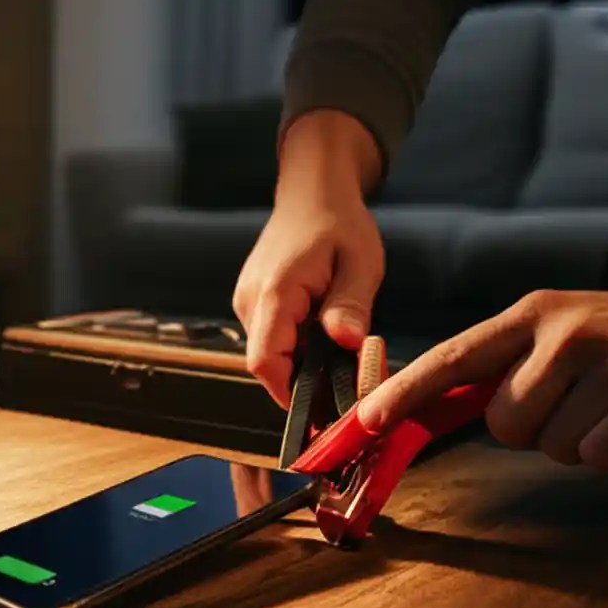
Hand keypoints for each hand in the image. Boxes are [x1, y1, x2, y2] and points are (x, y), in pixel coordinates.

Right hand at [232, 111, 384, 406]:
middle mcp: (250, 301)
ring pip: (268, 354)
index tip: (320, 414)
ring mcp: (247, 302)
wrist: (310, 192)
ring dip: (300, 365)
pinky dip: (295, 348)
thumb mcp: (360, 262)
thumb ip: (350, 305)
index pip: (264, 360)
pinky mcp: (252, 303)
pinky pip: (270, 339)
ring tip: (339, 359)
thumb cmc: (339, 224)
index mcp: (275, 292)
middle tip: (345, 388)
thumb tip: (348, 344)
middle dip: (302, 383)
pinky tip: (323, 340)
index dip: (288, 394)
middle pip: (267, 364)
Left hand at [358, 283, 607, 467]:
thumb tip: (429, 406)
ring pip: (547, 444)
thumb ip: (501, 363)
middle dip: (528, 428)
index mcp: (530, 313)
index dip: (405, 392)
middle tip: (572, 401)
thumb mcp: (557, 328)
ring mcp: (607, 363)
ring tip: (605, 405)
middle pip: (501, 422)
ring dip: (572, 441)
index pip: (453, 356)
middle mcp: (563, 332)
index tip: (367, 421)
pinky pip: (595, 456)